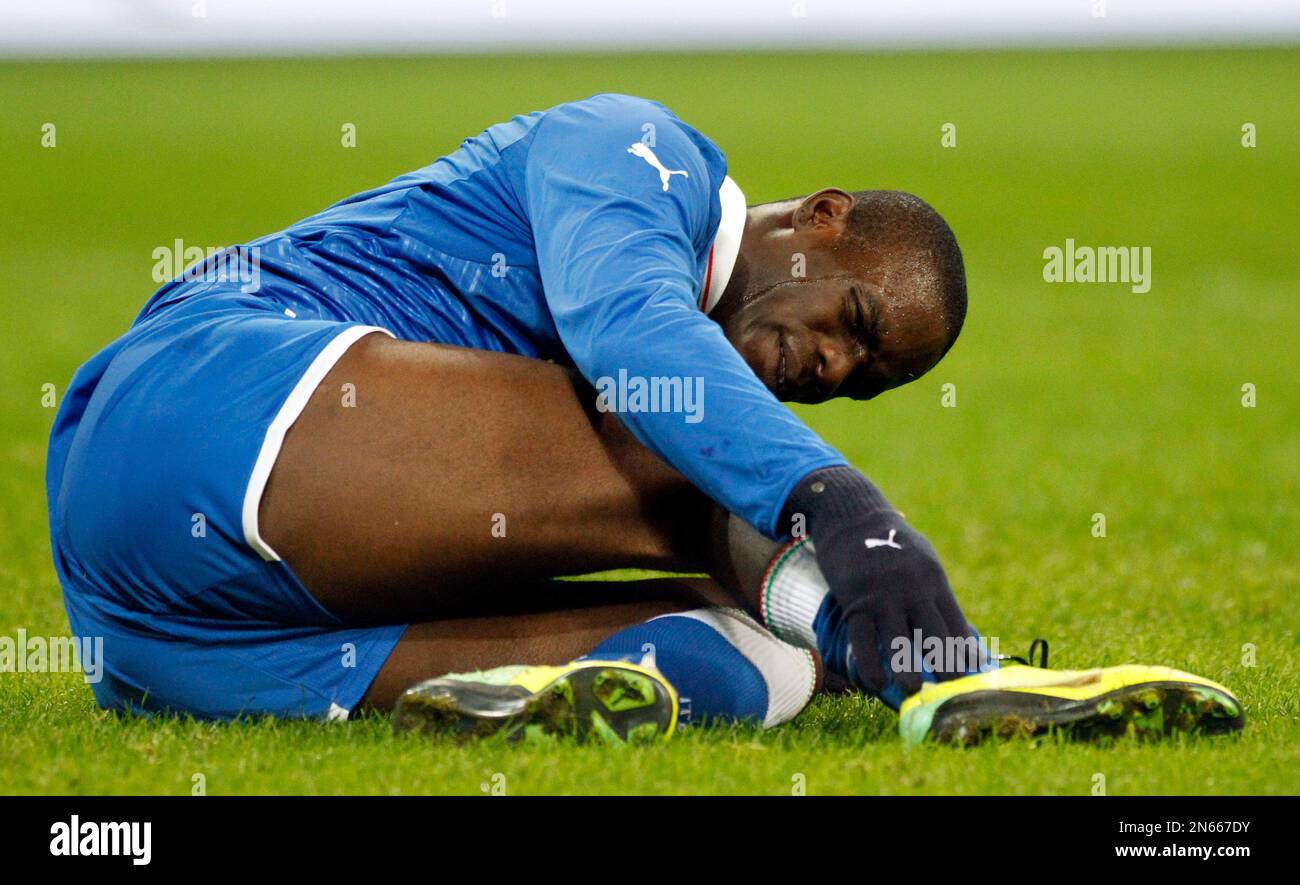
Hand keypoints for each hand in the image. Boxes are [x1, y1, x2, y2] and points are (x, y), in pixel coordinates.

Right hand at [783, 467, 975, 696]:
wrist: (851, 515)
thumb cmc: (889, 542)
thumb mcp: (922, 559)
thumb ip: (934, 593)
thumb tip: (954, 629)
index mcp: (934, 580)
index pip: (956, 624)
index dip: (966, 654)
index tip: (975, 678)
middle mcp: (912, 589)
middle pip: (933, 637)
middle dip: (945, 668)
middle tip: (952, 695)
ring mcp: (883, 596)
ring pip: (898, 642)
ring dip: (908, 672)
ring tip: (915, 694)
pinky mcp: (855, 601)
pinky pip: (864, 640)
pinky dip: (870, 665)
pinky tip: (876, 683)